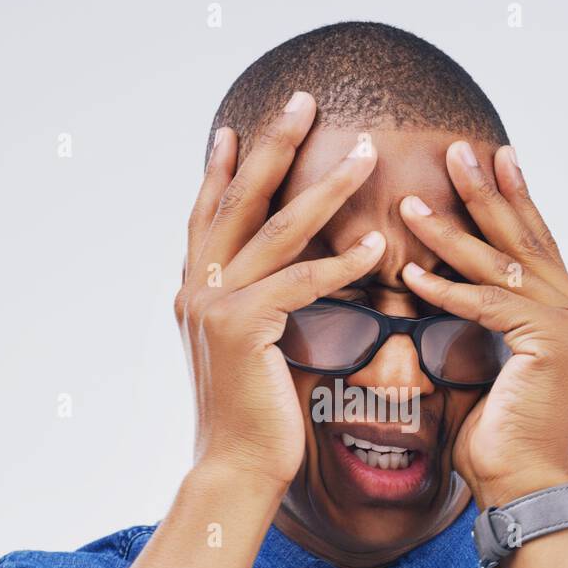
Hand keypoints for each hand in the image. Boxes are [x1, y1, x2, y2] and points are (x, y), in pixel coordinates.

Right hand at [177, 92, 384, 489]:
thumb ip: (249, 307)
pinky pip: (300, 282)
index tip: (239, 128)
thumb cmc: (254, 415)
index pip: (207, 214)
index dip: (223, 170)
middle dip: (274, 146)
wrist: (237, 468)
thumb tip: (272, 287)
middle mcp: (196, 289)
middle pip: (238, 200)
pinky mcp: (242, 328)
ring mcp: (214, 306)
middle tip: (304, 100)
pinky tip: (375, 244)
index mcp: (193, 291)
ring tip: (366, 154)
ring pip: (277, 230)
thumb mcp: (245, 350)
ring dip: (327, 187)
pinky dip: (340, 262)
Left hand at [398, 141, 567, 507]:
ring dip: (452, 232)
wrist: (525, 488)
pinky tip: (411, 272)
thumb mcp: (496, 366)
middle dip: (488, 192)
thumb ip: (489, 323)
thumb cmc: (502, 439)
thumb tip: (452, 285)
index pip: (540, 248)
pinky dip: (446, 289)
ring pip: (503, 266)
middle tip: (457, 150)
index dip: (514, 202)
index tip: (493, 161)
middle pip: (528, 241)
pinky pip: (488, 304)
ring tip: (413, 200)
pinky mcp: (553, 341)